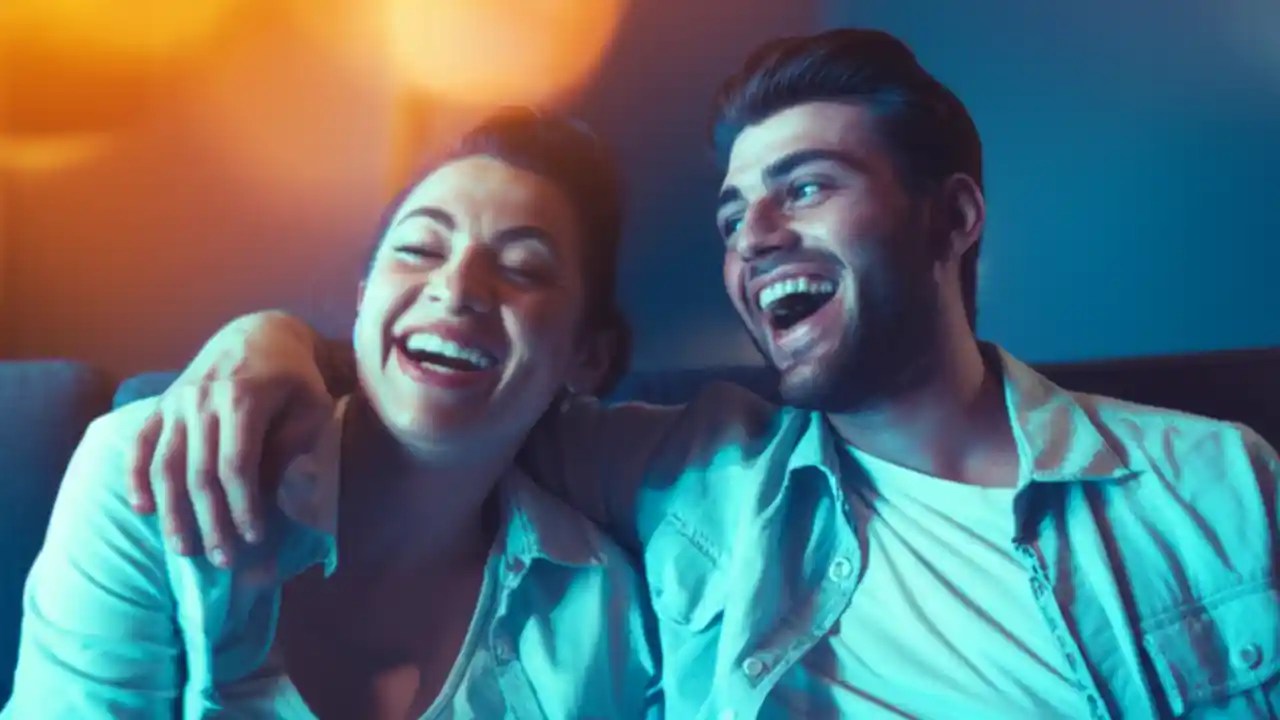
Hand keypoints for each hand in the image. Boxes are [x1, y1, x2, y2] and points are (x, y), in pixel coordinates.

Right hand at [126, 312, 334, 566]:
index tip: (256, 538)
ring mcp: (177, 402)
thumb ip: (286, 449)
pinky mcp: (162, 405)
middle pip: (199, 473)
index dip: (244, 507)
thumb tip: (263, 499)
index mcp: (243, 398)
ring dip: (172, 512)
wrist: (260, 333)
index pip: (237, 467)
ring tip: (183, 549)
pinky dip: (136, 477)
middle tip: (222, 560)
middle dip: (211, 522)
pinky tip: (142, 509)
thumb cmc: (295, 377)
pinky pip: (141, 444)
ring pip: (165, 465)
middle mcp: (202, 400)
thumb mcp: (310, 408)